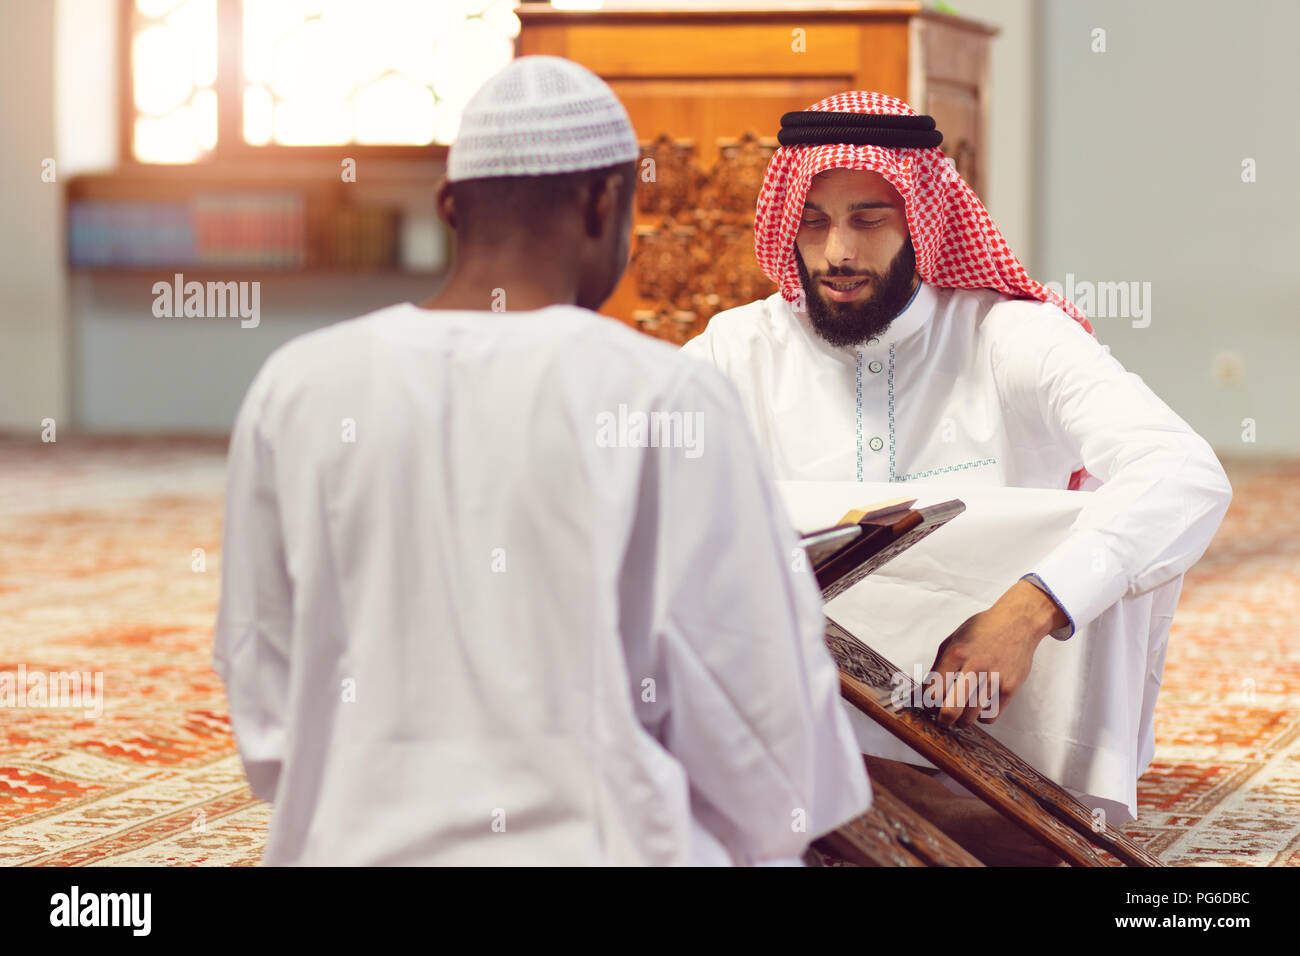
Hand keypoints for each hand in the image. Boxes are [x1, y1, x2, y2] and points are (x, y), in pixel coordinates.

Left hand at [927, 580, 1067, 728]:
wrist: (1018, 623)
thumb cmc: (984, 630)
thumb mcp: (954, 639)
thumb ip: (940, 664)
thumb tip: (929, 691)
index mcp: (956, 654)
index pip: (934, 691)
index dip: (929, 703)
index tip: (930, 705)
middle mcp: (974, 667)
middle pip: (951, 709)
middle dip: (943, 720)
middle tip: (943, 721)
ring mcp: (993, 679)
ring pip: (971, 717)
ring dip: (963, 720)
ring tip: (961, 714)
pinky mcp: (1009, 688)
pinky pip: (990, 716)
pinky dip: (982, 717)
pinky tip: (979, 708)